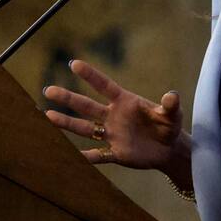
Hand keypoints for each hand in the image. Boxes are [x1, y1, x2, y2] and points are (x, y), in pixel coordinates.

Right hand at [43, 59, 186, 172]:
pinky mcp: (116, 153)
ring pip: (85, 128)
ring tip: (47, 116)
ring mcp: (112, 135)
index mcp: (126, 102)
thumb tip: (171, 96)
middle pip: (87, 106)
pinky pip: (98, 155)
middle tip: (48, 90)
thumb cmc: (169, 126)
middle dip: (68, 98)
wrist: (169, 149)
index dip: (91, 75)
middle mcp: (114, 116)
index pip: (105, 86)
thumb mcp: (173, 114)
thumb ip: (170, 105)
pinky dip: (86, 157)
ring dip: (67, 123)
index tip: (74, 63)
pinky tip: (71, 156)